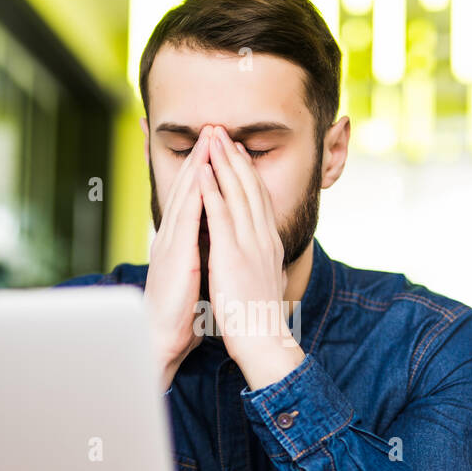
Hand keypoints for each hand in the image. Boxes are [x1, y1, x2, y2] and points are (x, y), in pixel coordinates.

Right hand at [145, 125, 211, 391]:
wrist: (161, 340)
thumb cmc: (179, 316)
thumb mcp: (194, 278)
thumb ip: (201, 258)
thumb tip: (213, 248)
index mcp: (179, 243)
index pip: (191, 199)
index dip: (201, 172)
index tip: (214, 149)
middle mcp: (172, 237)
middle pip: (187, 188)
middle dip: (199, 157)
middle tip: (211, 128)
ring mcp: (171, 243)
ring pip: (185, 195)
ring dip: (197, 165)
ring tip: (209, 139)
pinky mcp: (174, 254)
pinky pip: (186, 216)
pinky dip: (194, 192)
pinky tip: (203, 173)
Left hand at [198, 125, 304, 389]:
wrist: (263, 340)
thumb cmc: (258, 318)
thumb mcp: (262, 280)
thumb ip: (260, 262)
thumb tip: (258, 256)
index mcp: (269, 244)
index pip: (259, 198)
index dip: (247, 171)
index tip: (236, 151)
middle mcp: (263, 237)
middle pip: (250, 186)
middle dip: (234, 156)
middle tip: (222, 131)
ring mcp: (249, 243)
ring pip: (237, 192)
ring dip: (222, 162)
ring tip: (211, 138)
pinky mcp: (232, 253)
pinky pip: (221, 214)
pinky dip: (212, 190)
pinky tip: (202, 171)